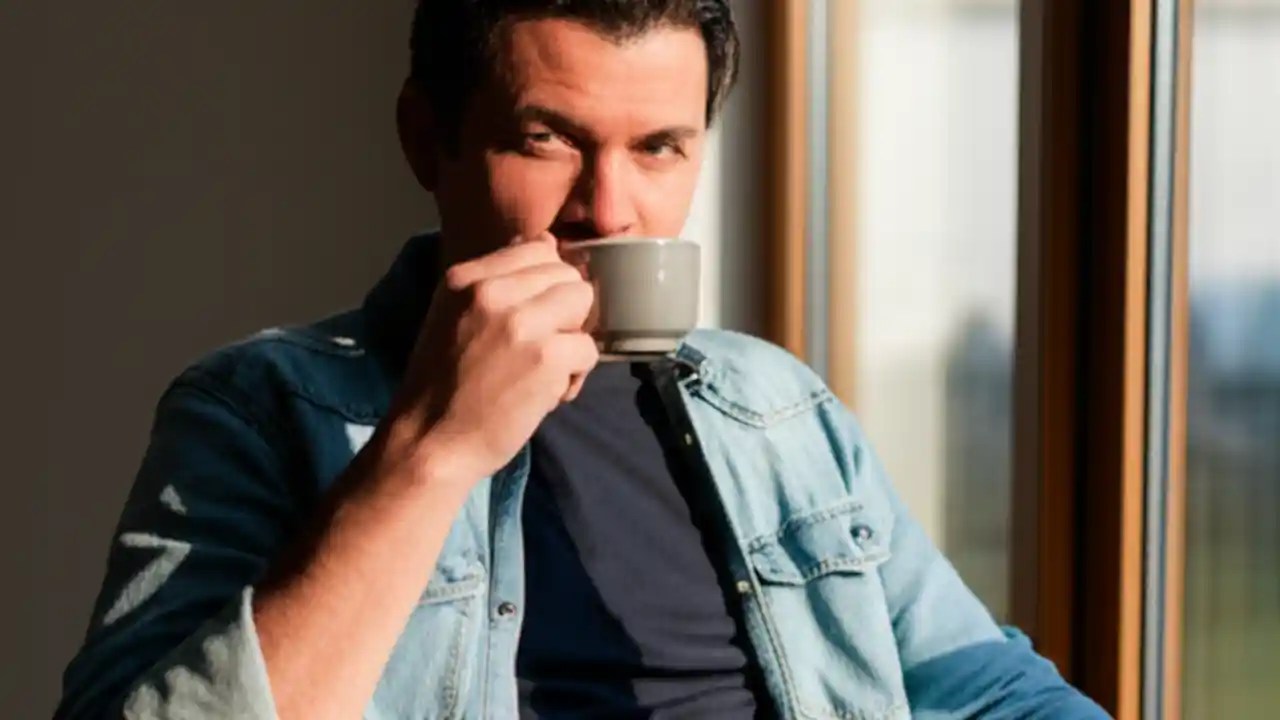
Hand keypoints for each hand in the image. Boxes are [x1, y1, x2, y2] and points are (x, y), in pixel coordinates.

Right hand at [387, 232, 598, 483]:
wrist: (429, 443)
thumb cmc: (441, 386)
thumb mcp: (453, 316)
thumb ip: (497, 281)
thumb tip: (550, 244)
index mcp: (466, 278)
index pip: (537, 248)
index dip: (547, 283)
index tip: (536, 315)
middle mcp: (492, 291)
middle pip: (566, 274)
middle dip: (564, 310)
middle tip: (542, 346)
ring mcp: (521, 322)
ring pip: (583, 302)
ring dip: (572, 338)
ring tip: (546, 369)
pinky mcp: (546, 358)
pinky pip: (588, 349)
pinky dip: (575, 375)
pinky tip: (547, 393)